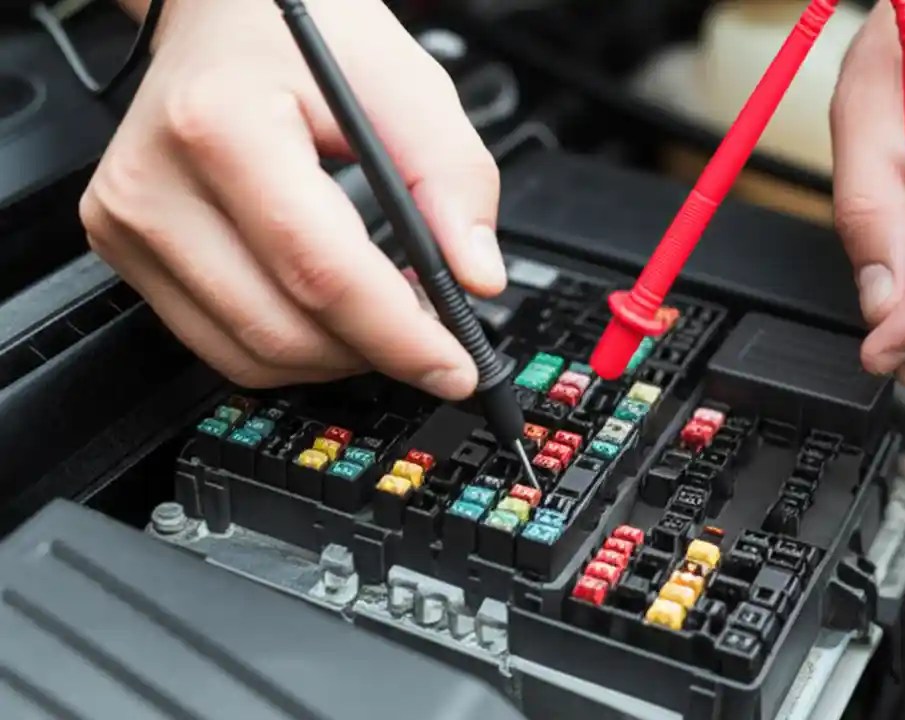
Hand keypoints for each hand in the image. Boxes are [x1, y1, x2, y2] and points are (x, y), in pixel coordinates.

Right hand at [82, 0, 504, 398]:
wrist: (223, 11)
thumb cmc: (305, 35)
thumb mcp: (407, 85)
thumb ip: (455, 182)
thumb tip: (475, 279)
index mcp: (220, 124)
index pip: (320, 268)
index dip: (398, 334)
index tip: (455, 365)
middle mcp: (154, 182)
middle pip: (282, 326)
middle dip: (375, 352)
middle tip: (435, 339)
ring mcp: (128, 222)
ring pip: (249, 354)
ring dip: (336, 358)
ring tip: (385, 318)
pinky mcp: (122, 248)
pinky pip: (220, 344)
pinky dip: (292, 347)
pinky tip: (332, 313)